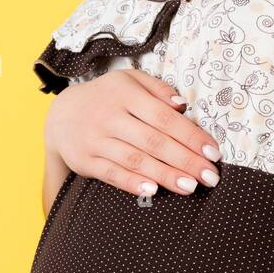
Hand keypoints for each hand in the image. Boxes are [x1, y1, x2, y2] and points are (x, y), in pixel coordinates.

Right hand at [45, 69, 221, 198]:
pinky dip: (132, 183)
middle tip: (210, 177)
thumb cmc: (105, 98)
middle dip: (185, 161)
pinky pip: (112, 174)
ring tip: (190, 187)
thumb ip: (157, 89)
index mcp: (125, 93)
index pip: (165, 118)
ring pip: (135, 160)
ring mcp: (96, 140)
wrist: (60, 114)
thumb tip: (183, 105)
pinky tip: (153, 191)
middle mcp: (110, 116)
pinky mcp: (85, 161)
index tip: (213, 153)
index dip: (191, 136)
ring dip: (165, 175)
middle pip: (154, 141)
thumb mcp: (129, 81)